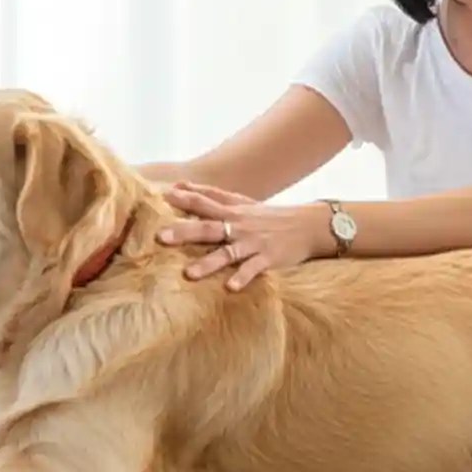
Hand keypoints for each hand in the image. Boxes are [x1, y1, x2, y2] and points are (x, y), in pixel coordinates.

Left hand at [157, 182, 331, 290]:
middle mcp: (240, 225)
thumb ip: (214, 195)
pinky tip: (230, 287)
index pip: (206, 200)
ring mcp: (253, 243)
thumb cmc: (270, 216)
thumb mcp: (244, 202)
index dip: (186, 197)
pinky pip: (253, 269)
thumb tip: (183, 184)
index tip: (164, 195)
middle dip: (185, 231)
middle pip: (208, 227)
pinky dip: (242, 277)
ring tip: (189, 273)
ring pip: (227, 253)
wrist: (309, 225)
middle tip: (162, 237)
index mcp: (233, 210)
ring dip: (208, 263)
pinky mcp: (268, 258)